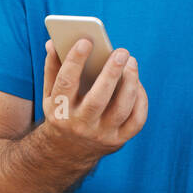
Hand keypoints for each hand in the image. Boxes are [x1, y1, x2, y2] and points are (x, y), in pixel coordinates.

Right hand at [42, 37, 147, 156]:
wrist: (67, 151)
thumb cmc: (63, 110)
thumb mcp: (51, 93)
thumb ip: (53, 67)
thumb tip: (53, 42)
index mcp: (59, 110)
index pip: (66, 83)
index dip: (74, 61)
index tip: (86, 41)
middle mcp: (79, 124)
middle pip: (97, 99)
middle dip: (111, 73)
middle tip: (121, 51)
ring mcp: (101, 135)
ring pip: (121, 110)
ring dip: (130, 84)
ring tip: (132, 62)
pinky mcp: (118, 141)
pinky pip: (136, 121)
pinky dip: (140, 100)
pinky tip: (138, 83)